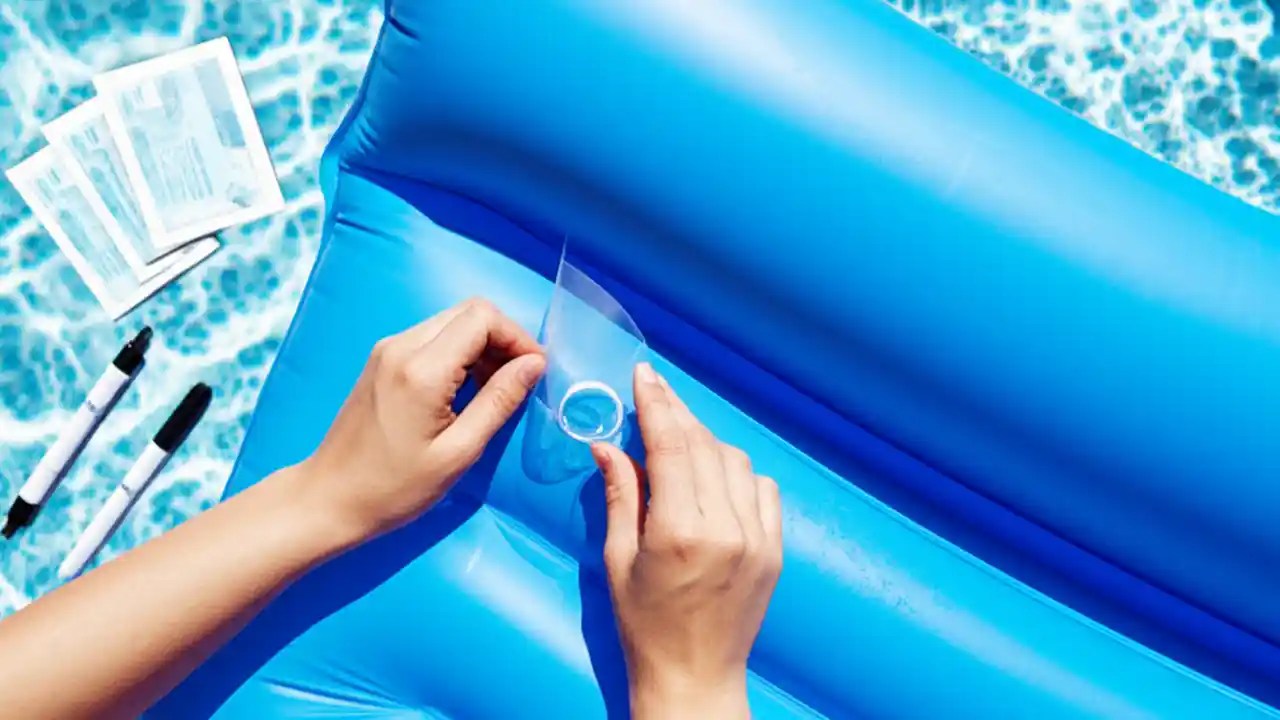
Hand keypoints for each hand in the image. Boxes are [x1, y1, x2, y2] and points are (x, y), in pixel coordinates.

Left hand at [295, 298, 544, 545]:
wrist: (330, 498)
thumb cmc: (395, 487)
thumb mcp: (458, 452)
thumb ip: (499, 402)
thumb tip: (534, 364)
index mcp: (421, 369)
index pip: (482, 318)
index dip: (517, 337)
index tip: (534, 372)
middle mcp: (401, 346)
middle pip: (468, 312)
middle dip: (503, 339)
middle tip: (519, 381)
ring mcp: (387, 350)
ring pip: (451, 322)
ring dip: (482, 346)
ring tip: (495, 389)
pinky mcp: (382, 359)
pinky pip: (432, 338)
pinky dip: (460, 353)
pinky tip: (466, 389)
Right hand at [593, 363, 782, 719]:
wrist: (694, 678)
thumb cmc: (645, 626)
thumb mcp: (618, 561)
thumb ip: (620, 496)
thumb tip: (607, 444)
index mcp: (679, 532)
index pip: (670, 446)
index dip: (656, 404)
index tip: (644, 375)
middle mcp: (726, 529)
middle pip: (703, 446)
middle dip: (677, 414)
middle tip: (654, 394)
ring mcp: (758, 539)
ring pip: (736, 461)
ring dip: (705, 442)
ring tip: (677, 440)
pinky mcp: (775, 550)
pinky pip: (762, 489)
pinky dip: (737, 472)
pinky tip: (714, 476)